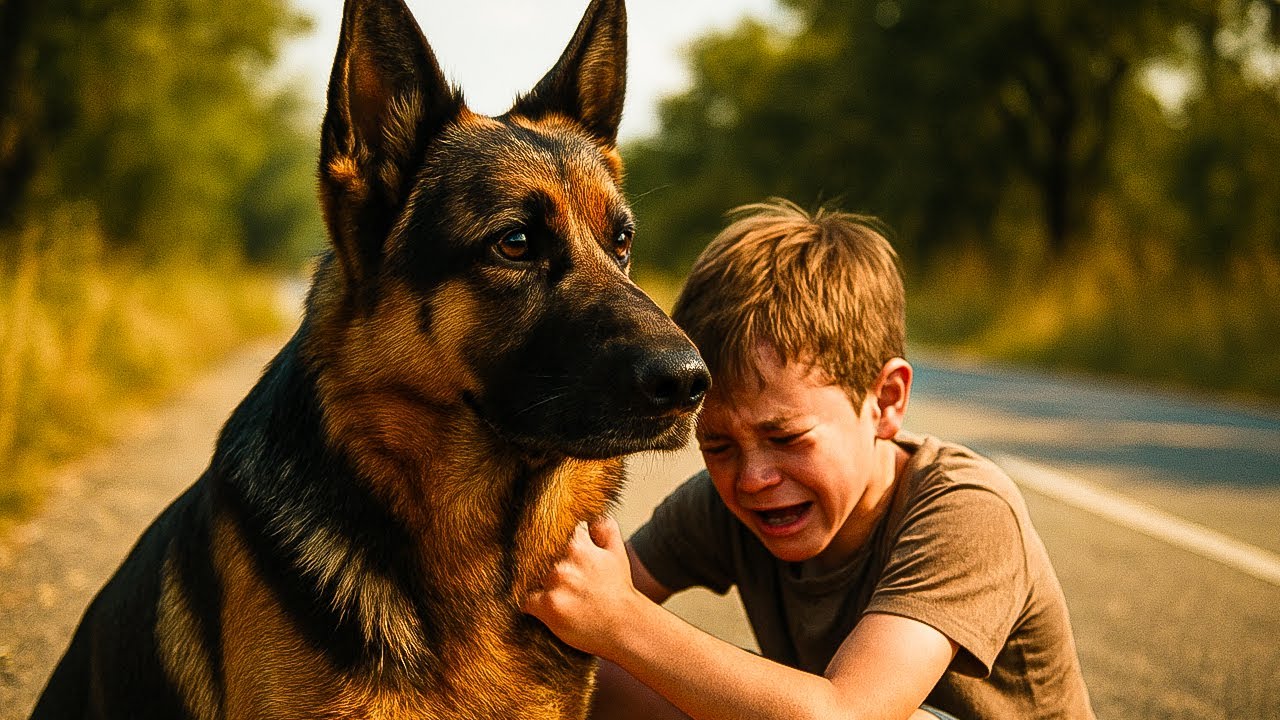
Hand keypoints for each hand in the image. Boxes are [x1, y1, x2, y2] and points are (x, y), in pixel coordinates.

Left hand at [523, 515, 644, 656]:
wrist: (624, 626)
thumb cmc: (619, 590)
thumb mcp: (617, 553)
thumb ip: (605, 529)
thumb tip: (594, 516)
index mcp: (577, 545)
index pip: (549, 534)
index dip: (548, 543)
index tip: (549, 552)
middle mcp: (564, 562)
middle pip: (535, 557)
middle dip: (540, 566)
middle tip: (550, 577)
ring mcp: (555, 584)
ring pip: (528, 578)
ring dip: (535, 584)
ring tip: (548, 592)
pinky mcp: (548, 607)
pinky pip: (526, 601)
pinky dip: (532, 605)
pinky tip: (542, 608)